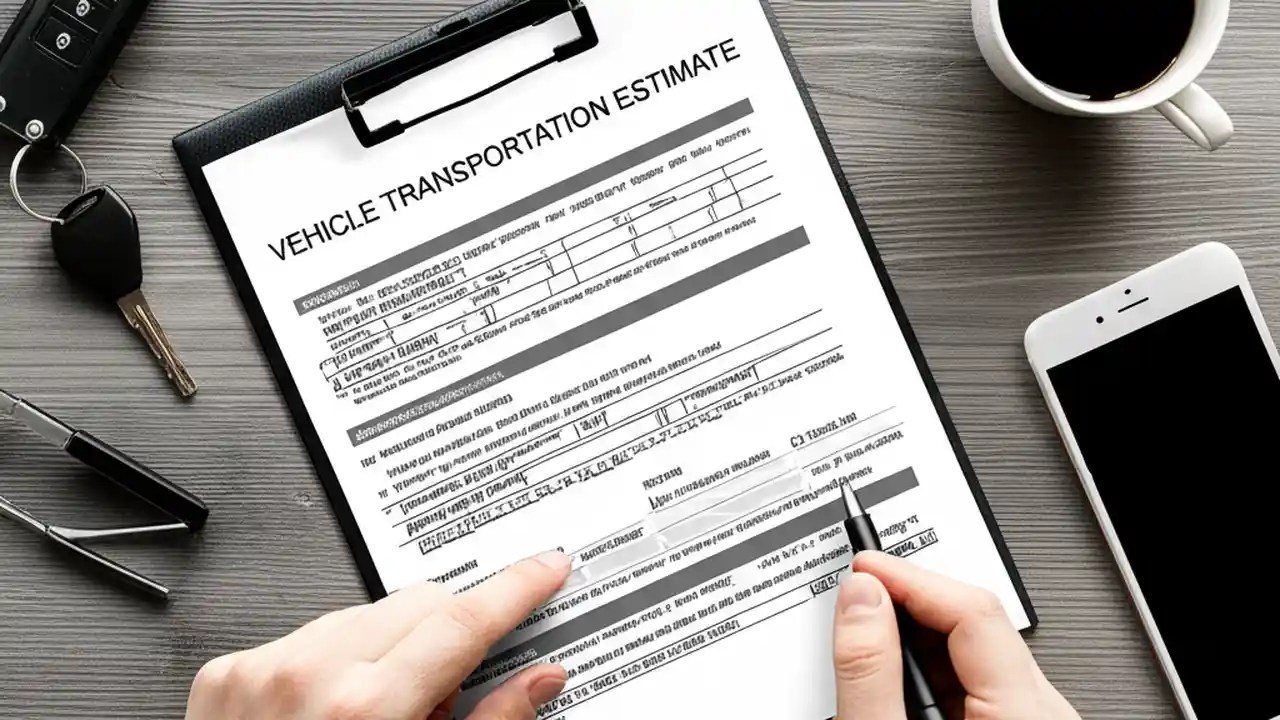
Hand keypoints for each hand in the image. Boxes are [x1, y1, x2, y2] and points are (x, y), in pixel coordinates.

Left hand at [185, 551, 572, 719]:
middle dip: (451, 631)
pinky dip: (334, 660)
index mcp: (366, 711)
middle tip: (448, 691)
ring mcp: (262, 670)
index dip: (516, 589)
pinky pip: (308, 634)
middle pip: (420, 604)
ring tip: (382, 711)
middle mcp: (310, 677)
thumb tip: (538, 683)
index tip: (544, 569)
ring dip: (389, 646)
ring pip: (365, 612)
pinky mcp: (229, 672)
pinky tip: (332, 709)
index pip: (464, 622)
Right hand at [832, 551, 1079, 719]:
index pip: (973, 609)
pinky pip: (975, 677)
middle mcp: (1041, 712)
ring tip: (867, 638)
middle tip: (857, 593)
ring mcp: (1032, 719)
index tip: (865, 567)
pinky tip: (895, 673)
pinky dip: (930, 666)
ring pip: (972, 649)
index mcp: (1022, 712)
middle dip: (908, 600)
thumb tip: (860, 599)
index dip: (911, 577)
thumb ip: (871, 672)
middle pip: (974, 622)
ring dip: (916, 635)